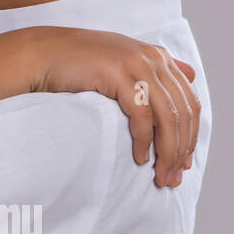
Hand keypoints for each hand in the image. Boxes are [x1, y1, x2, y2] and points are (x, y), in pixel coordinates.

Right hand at [0, 27, 198, 188]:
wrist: (41, 55)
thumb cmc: (78, 64)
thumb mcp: (122, 62)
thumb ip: (155, 68)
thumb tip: (190, 74)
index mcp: (158, 57)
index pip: (190, 102)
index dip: (192, 136)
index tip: (184, 163)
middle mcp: (153, 58)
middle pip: (184, 112)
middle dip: (182, 149)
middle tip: (174, 178)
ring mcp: (137, 64)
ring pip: (168, 116)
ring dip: (167, 151)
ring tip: (160, 175)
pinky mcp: (118, 74)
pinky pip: (142, 115)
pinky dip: (144, 140)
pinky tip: (139, 157)